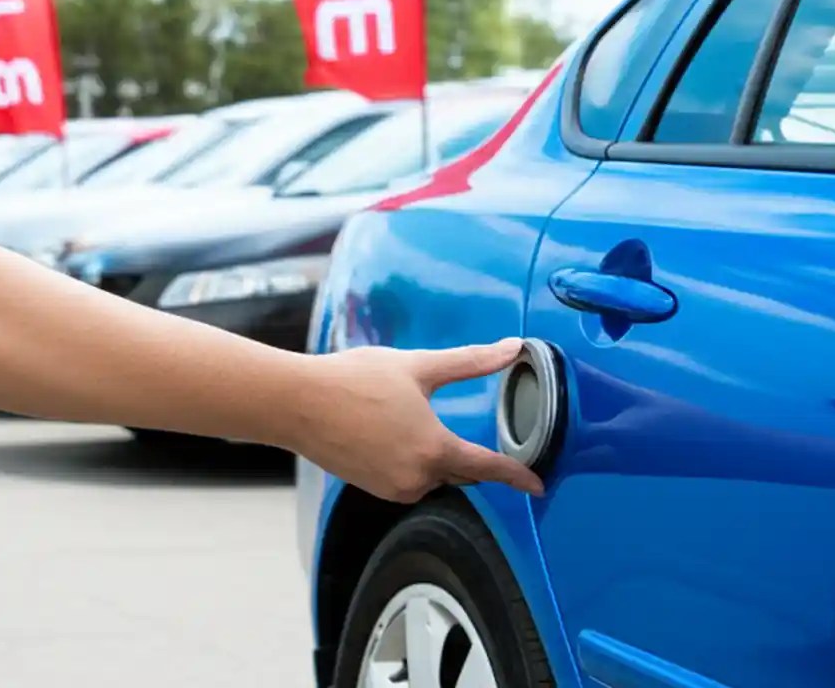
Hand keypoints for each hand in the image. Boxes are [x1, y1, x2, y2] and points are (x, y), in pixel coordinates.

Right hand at [290, 338, 545, 503]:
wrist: (297, 403)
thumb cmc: (353, 381)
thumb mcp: (418, 366)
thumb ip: (470, 361)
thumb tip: (511, 347)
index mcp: (433, 450)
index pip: (488, 468)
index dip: (517, 476)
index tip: (537, 485)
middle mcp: (416, 478)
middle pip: (460, 472)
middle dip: (471, 458)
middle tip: (478, 439)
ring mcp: (392, 487)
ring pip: (432, 476)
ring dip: (436, 456)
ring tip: (414, 422)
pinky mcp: (372, 488)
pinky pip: (408, 479)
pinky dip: (412, 461)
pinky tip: (393, 435)